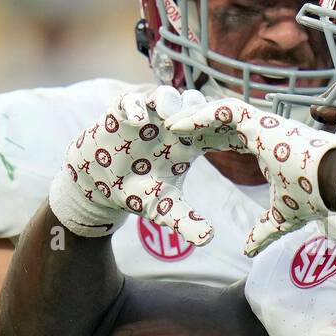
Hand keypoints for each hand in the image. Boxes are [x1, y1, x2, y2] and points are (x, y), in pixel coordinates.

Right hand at [51, 86, 214, 242]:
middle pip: (197, 104)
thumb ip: (185, 222)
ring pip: (168, 95)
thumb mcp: (162, 209)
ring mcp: (147, 116)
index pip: (216, 129)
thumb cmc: (136, 192)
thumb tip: (208, 240)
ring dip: (172, 104)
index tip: (236, 141)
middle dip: (202, 112)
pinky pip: (132, 100)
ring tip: (170, 123)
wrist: (99, 186)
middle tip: (204, 127)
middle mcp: (172, 124)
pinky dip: (136, 107)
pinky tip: (139, 123)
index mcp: (190, 142)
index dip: (227, 131)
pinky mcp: (121, 113)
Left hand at [165, 99, 335, 255]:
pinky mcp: (262, 120)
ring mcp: (263, 120)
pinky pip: (223, 111)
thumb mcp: (283, 216)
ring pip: (217, 111)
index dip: (205, 140)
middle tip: (162, 132)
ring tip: (164, 124)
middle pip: (218, 121)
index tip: (182, 148)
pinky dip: (200, 115)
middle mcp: (263, 128)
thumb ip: (264, 229)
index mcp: (266, 144)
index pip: (229, 137)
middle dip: (191, 125)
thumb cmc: (316, 197)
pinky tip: (178, 126)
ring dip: (191, 115)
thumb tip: (248, 250)